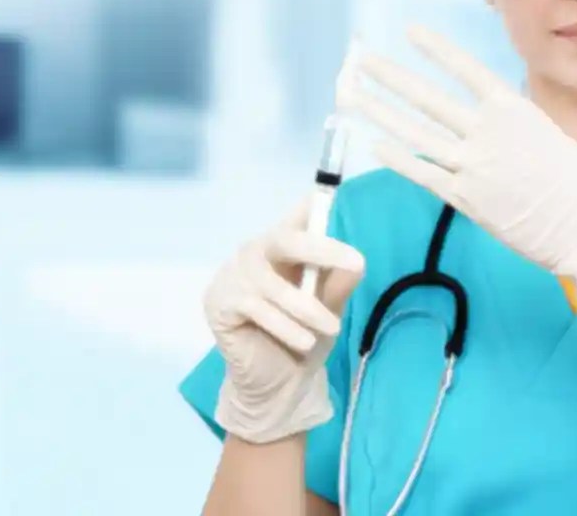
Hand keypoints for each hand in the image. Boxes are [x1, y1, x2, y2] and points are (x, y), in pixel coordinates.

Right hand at [203, 195, 365, 442]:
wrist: (275, 384)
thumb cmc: (302, 340)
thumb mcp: (328, 311)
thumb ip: (338, 285)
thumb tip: (357, 262)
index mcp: (280, 250)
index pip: (295, 219)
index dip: (311, 205)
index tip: (327, 192)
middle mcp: (253, 254)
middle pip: (283, 240)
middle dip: (321, 249)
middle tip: (356, 263)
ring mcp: (232, 276)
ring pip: (275, 286)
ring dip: (308, 309)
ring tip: (330, 328)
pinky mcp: (219, 303)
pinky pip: (256, 309)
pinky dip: (285, 327)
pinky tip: (302, 342)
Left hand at [339, 25, 576, 326]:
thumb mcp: (555, 138)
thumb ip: (518, 126)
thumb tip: (498, 119)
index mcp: (515, 110)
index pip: (466, 69)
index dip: (436, 50)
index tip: (409, 31)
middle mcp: (489, 133)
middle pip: (428, 98)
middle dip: (390, 77)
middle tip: (360, 60)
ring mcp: (474, 166)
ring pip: (416, 132)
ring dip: (380, 111)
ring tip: (351, 94)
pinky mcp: (466, 199)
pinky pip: (423, 173)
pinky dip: (398, 158)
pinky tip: (375, 144)